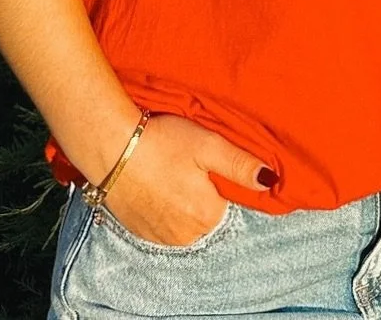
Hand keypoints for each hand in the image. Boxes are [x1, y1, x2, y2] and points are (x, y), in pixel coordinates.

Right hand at [100, 115, 276, 245]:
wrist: (110, 149)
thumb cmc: (162, 142)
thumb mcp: (208, 145)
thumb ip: (240, 166)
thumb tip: (270, 181)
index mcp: (208, 215)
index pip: (235, 206)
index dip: (230, 185)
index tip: (218, 167)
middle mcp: (187, 236)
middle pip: (212, 217)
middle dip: (209, 195)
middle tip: (193, 166)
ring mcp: (163, 238)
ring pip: (189, 224)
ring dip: (188, 205)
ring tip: (175, 175)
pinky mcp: (143, 233)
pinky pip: (167, 228)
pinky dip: (168, 211)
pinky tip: (161, 188)